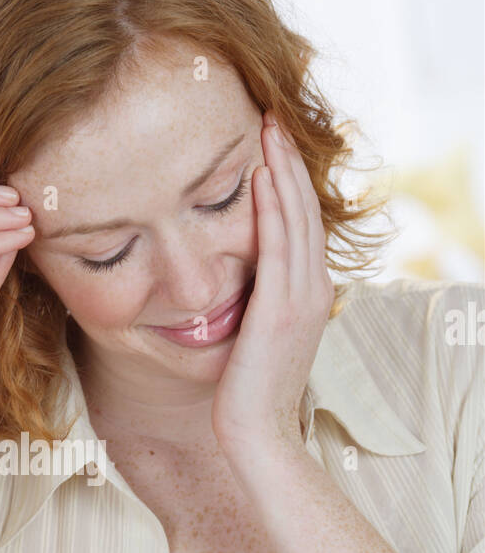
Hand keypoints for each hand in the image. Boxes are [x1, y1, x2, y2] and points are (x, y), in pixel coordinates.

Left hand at [210, 111, 334, 466]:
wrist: (256, 436)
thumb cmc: (246, 397)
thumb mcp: (257, 342)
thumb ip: (256, 309)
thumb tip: (239, 290)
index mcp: (308, 296)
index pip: (302, 225)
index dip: (290, 182)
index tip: (272, 144)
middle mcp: (312, 291)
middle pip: (305, 211)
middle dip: (288, 162)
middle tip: (272, 116)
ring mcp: (301, 299)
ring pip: (295, 219)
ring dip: (281, 170)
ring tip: (267, 129)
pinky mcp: (279, 309)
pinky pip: (278, 245)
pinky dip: (272, 207)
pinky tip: (259, 175)